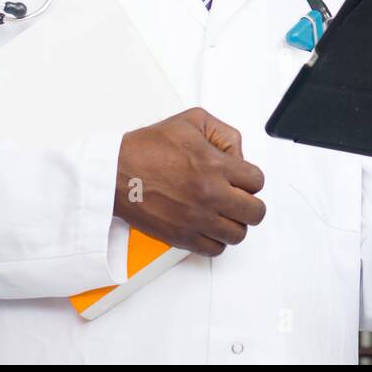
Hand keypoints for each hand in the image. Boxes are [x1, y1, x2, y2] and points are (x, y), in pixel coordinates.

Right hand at [113, 107, 265, 256]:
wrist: (115, 173)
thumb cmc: (147, 148)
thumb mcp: (193, 121)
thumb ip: (225, 135)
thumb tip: (240, 157)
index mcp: (214, 166)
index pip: (257, 182)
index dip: (251, 178)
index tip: (241, 178)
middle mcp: (209, 195)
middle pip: (255, 212)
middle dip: (249, 202)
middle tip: (238, 196)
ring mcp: (196, 219)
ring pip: (238, 234)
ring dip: (235, 222)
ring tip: (223, 212)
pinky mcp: (182, 237)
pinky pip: (215, 249)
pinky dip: (216, 240)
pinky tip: (210, 225)